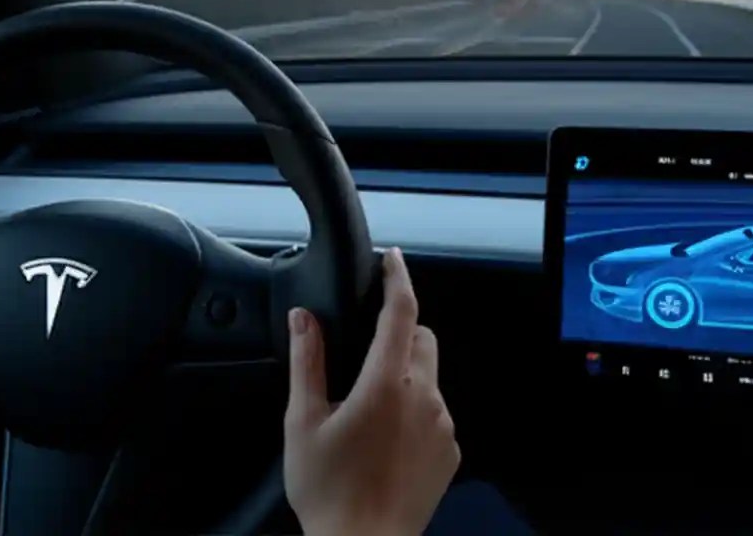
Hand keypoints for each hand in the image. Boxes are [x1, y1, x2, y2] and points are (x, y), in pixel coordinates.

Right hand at [284, 248, 459, 535]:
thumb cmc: (329, 491)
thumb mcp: (303, 422)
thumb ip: (307, 362)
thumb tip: (304, 319)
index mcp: (386, 384)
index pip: (401, 312)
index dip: (398, 278)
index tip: (393, 260)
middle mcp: (424, 398)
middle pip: (421, 338)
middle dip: (399, 333)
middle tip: (365, 356)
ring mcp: (442, 426)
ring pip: (430, 376)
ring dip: (406, 375)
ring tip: (368, 409)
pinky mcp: (450, 451)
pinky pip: (436, 412)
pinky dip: (415, 410)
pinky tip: (385, 438)